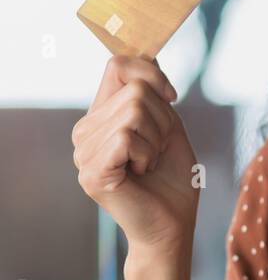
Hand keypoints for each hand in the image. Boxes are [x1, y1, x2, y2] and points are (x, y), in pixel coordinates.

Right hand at [72, 55, 199, 253]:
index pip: (117, 66)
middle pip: (136, 90)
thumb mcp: (168, 125)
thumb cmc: (172, 176)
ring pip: (135, 112)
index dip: (152, 74)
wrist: (173, 223)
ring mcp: (83, 152)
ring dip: (157, 140)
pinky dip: (148, 154)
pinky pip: (127, 137)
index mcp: (101, 116)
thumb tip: (147, 55)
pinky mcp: (91, 171)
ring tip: (148, 163)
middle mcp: (84, 131)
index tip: (172, 98)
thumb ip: (152, 92)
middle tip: (157, 151)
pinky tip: (141, 173)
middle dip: (163, 120)